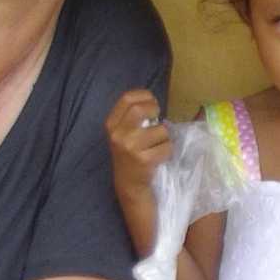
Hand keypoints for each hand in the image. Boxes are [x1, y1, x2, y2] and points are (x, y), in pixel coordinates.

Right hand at [106, 87, 168, 218]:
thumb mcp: (122, 133)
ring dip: (164, 136)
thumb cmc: (130, 154)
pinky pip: (167, 146)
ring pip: (160, 130)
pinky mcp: (144, 160)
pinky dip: (168, 150)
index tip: (151, 101)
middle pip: (139, 109)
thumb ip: (131, 116)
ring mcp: (130, 148)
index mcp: (111, 124)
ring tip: (156, 144)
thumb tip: (151, 101)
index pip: (127, 98)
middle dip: (154, 109)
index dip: (144, 96)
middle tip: (157, 118)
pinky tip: (158, 156)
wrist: (129, 183)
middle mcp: (118, 135)